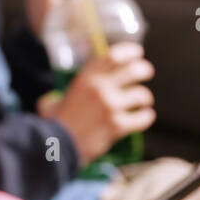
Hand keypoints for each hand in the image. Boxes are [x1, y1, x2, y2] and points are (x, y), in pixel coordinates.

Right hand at [36, 43, 155, 162]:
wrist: (57, 146)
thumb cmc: (53, 124)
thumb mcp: (52, 101)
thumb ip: (60, 96)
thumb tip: (56, 99)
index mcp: (85, 78)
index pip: (113, 56)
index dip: (129, 52)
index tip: (137, 52)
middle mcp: (99, 88)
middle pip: (133, 70)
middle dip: (144, 69)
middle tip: (147, 72)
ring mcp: (110, 106)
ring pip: (141, 95)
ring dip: (145, 98)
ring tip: (144, 102)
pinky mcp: (117, 125)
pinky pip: (142, 118)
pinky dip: (146, 117)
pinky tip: (145, 117)